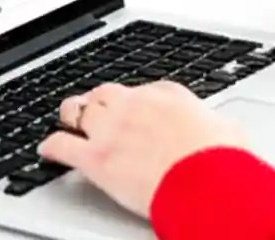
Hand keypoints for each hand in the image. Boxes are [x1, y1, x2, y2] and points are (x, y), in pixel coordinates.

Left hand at [39, 82, 245, 217]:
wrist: (209, 183)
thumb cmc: (222, 160)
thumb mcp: (228, 130)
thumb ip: (215, 124)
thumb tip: (223, 128)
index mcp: (166, 95)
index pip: (140, 91)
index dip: (132, 103)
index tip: (131, 110)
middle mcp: (135, 105)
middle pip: (104, 94)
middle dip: (98, 102)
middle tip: (95, 111)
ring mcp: (113, 130)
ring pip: (78, 111)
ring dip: (72, 115)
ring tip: (67, 119)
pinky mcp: (97, 158)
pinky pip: (62, 145)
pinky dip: (51, 147)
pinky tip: (47, 149)